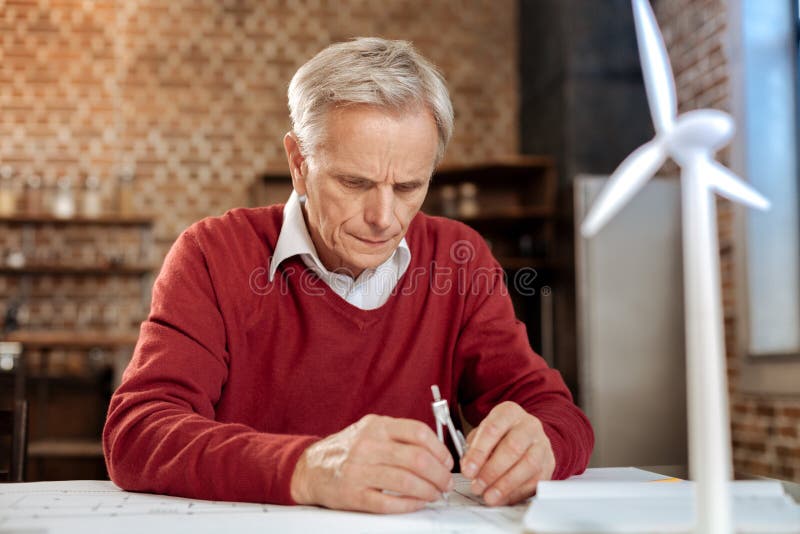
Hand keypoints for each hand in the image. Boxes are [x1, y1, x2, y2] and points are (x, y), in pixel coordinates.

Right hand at [290, 414, 453, 512]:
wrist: (311, 468)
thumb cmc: (348, 449)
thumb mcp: (371, 430)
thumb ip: (399, 434)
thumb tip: (436, 449)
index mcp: (377, 426)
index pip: (418, 432)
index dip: (440, 449)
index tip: (447, 461)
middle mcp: (368, 446)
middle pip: (417, 459)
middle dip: (439, 475)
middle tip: (446, 483)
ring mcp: (360, 471)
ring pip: (407, 482)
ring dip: (429, 491)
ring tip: (435, 494)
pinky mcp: (354, 495)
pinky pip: (389, 503)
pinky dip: (410, 505)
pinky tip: (417, 502)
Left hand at [460, 401, 554, 505]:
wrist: (528, 435)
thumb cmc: (502, 434)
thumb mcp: (483, 433)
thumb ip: (473, 447)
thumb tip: (469, 467)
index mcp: (509, 413)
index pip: (493, 429)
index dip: (479, 452)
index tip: (468, 469)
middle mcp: (529, 426)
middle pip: (512, 447)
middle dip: (492, 471)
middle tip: (477, 485)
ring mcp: (542, 445)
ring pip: (527, 465)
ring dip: (505, 485)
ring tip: (489, 495)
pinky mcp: (548, 464)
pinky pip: (535, 481)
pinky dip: (516, 493)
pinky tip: (502, 498)